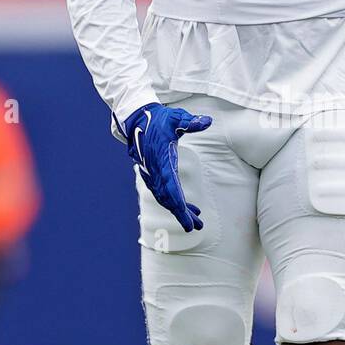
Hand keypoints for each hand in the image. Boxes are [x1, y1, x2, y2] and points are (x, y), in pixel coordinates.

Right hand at [122, 102, 211, 232]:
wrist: (137, 120)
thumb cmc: (159, 119)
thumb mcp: (176, 118)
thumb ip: (191, 122)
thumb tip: (207, 121)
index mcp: (161, 159)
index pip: (169, 182)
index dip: (176, 198)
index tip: (184, 212)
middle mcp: (155, 170)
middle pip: (168, 196)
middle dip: (180, 213)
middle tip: (194, 227)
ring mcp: (153, 174)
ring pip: (166, 198)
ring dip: (180, 211)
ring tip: (196, 223)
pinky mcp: (153, 175)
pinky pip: (163, 193)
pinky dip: (174, 203)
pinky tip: (187, 209)